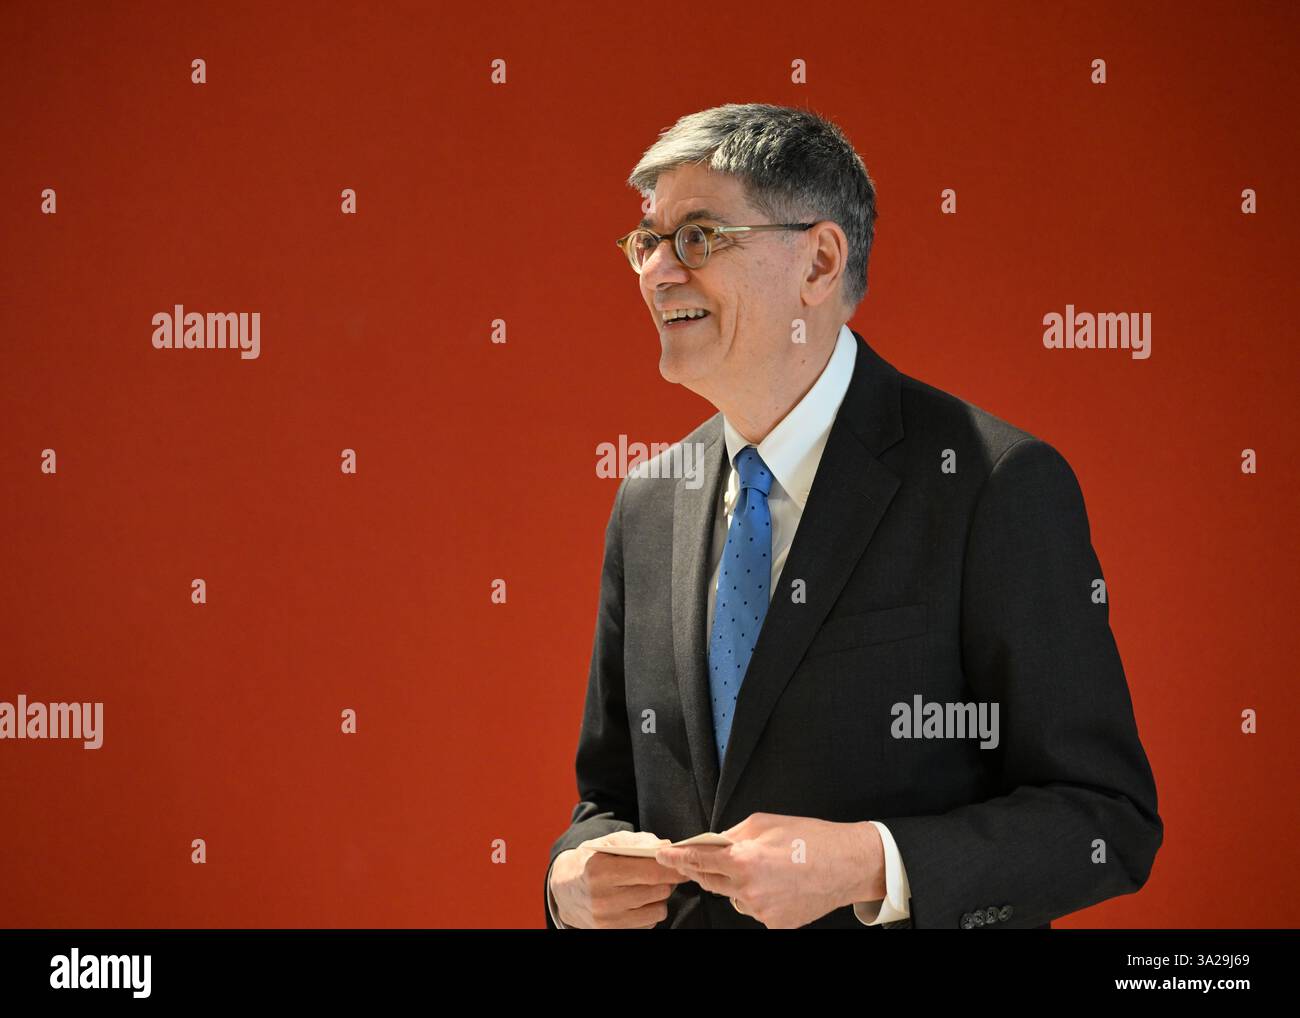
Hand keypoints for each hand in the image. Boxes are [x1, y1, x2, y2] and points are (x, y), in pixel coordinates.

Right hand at [550, 831, 691, 928]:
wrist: (565, 889)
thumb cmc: (592, 860)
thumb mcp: (609, 842)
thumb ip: (638, 841)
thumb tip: (666, 846)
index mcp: (601, 871)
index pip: (650, 872)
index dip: (671, 868)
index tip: (681, 864)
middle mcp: (603, 898)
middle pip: (658, 891)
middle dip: (668, 880)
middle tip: (665, 872)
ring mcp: (607, 919)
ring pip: (658, 910)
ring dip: (660, 897)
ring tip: (650, 886)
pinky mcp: (611, 931)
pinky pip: (649, 923)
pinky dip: (650, 911)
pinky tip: (639, 900)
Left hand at [654, 812, 883, 928]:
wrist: (847, 865)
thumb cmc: (810, 838)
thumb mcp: (765, 823)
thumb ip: (734, 834)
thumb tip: (714, 843)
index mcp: (743, 861)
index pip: (697, 860)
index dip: (676, 858)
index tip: (663, 855)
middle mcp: (748, 890)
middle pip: (709, 881)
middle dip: (703, 869)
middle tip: (706, 857)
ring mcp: (761, 911)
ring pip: (731, 896)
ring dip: (734, 882)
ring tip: (763, 867)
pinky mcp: (774, 923)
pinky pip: (752, 908)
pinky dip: (756, 895)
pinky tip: (776, 882)